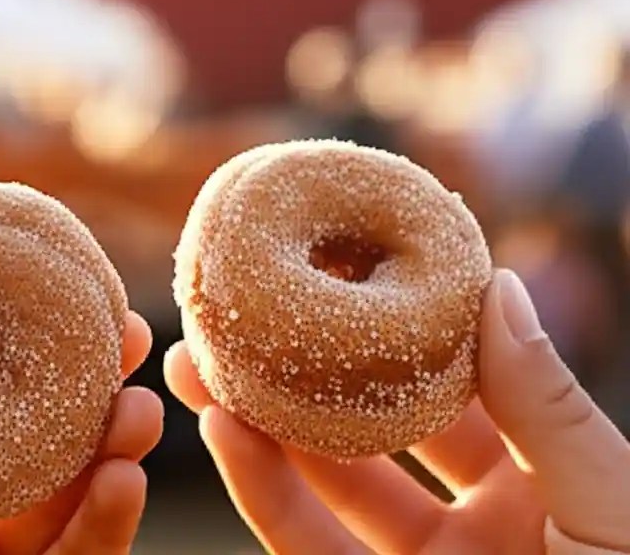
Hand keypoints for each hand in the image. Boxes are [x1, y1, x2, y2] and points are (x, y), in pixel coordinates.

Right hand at [165, 269, 629, 553]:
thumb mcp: (617, 509)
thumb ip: (550, 406)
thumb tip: (499, 285)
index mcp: (551, 479)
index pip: (460, 382)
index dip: (399, 325)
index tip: (342, 267)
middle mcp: (483, 518)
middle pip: (376, 426)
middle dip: (308, 370)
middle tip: (248, 313)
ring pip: (326, 484)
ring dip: (261, 423)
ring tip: (204, 365)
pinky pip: (307, 546)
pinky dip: (263, 492)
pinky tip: (226, 436)